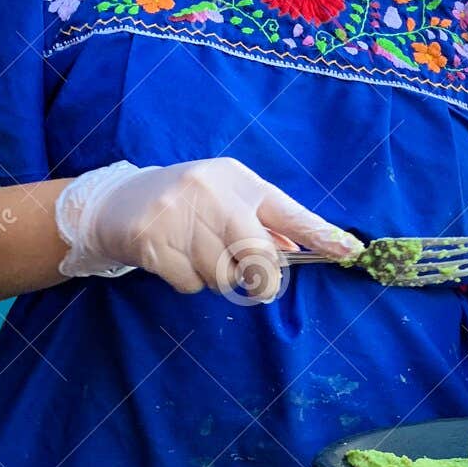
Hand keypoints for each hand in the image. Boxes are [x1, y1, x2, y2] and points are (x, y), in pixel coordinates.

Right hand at [54, 157, 362, 300]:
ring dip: (218, 278)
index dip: (321, 235)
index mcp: (240, 181)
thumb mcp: (229, 201)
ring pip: (224, 275)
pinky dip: (189, 282)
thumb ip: (267, 225)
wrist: (117, 201)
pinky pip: (191, 283)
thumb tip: (302, 252)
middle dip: (263, 280)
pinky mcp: (152, 239)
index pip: (289, 212)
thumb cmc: (189, 204)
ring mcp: (180, 214)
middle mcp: (213, 192)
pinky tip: (175, 259)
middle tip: (258, 285)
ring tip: (199, 255)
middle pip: (258, 255)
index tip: (351, 251)